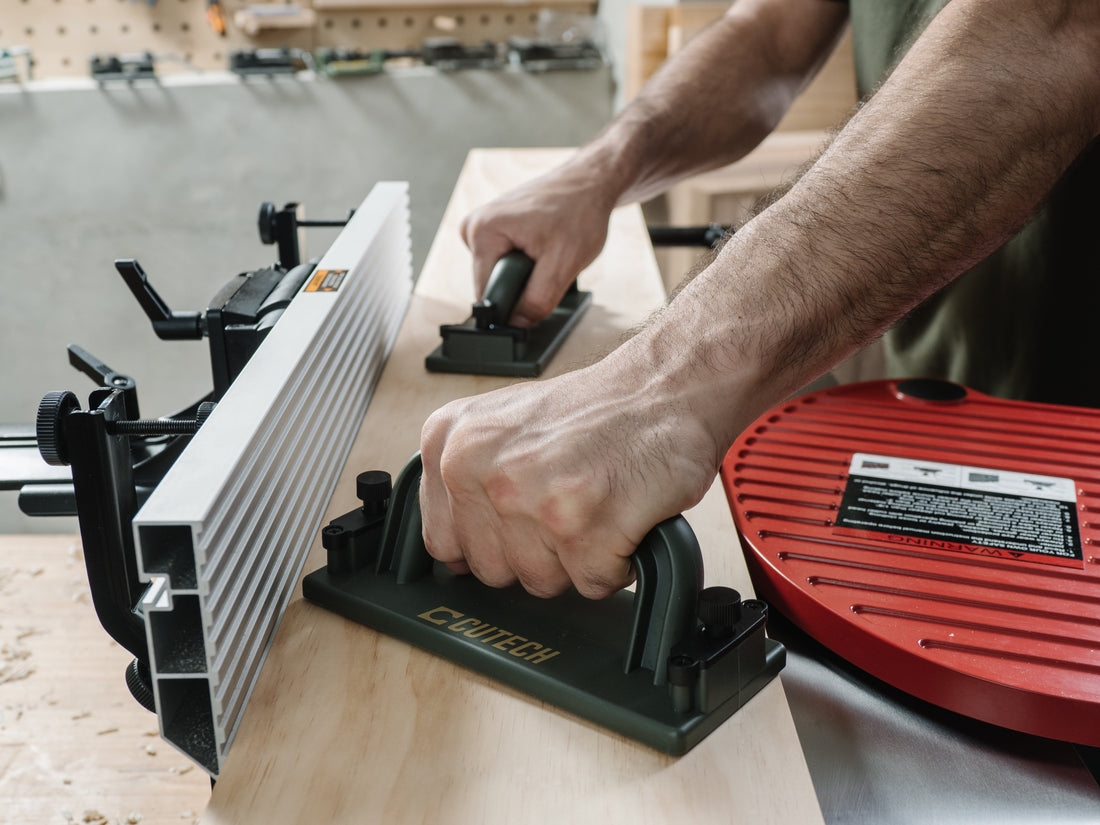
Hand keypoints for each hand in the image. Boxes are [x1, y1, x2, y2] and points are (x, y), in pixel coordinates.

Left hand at [418, 355, 719, 598]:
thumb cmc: (593, 411)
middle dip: (536, 551)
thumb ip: (467, 484)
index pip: (443, 541)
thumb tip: (453, 553)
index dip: (490, 541)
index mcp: (450, 443)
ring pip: (540, 582)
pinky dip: (616, 562)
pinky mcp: (580, 527)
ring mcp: (528, 498)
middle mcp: (479, 468)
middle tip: (567, 503)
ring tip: (594, 505)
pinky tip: (619, 515)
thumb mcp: (501, 428)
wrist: (662, 390)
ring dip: (577, 557)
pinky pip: (591, 583)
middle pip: (491, 569)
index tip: (519, 520)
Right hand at [460, 162, 617, 326]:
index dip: (514, 301)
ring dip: (526, 271)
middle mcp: (474, 226)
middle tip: (548, 260)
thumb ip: (537, 299)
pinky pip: (503, 260)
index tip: (538, 287)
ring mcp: (482, 225)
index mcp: (482, 232)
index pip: (486, 293)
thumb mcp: (563, 264)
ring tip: (547, 248)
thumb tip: (517, 324)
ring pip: (499, 274)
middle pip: (492, 283)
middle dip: (522, 282)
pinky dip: (525, 259)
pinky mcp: (493, 227)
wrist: (589, 182)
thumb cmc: (579, 212)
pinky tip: (541, 242)